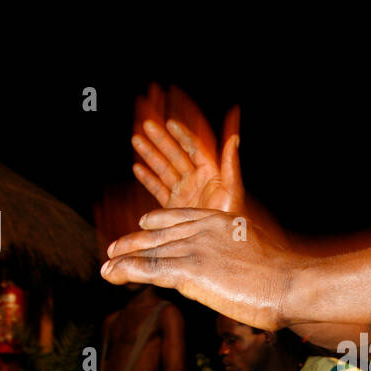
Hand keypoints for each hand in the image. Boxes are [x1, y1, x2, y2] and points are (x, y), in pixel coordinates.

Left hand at [101, 208, 299, 328]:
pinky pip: (147, 268)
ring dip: (123, 258)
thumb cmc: (281, 276)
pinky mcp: (186, 270)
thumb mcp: (257, 253)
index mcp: (220, 220)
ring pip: (148, 251)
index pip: (180, 216)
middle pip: (159, 234)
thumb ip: (236, 256)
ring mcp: (193, 248)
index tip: (143, 224)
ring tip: (106, 265)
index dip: (157, 222)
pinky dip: (125, 270)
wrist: (286, 282)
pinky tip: (110, 273)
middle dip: (134, 241)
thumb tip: (233, 272)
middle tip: (115, 248)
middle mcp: (202, 230)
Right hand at [131, 106, 245, 216]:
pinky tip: (137, 168)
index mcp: (211, 173)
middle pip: (176, 155)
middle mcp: (196, 181)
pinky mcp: (174, 207)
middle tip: (147, 125)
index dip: (182, 135)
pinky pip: (159, 189)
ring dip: (150, 154)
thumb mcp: (232, 189)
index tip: (170, 123)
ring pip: (164, 168)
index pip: (194, 148)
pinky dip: (148, 179)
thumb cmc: (231, 218)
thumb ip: (231, 163)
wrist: (218, 247)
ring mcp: (184, 193)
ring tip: (136, 140)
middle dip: (161, 140)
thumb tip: (234, 138)